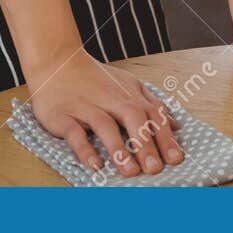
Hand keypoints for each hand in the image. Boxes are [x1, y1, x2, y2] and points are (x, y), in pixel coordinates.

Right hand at [27, 53, 182, 176]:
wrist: (56, 61)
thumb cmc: (95, 79)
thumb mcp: (128, 86)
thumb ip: (151, 105)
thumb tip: (176, 125)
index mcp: (129, 94)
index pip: (152, 114)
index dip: (165, 137)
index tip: (176, 159)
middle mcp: (110, 99)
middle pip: (133, 118)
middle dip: (145, 144)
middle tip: (155, 169)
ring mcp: (86, 106)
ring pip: (105, 126)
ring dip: (118, 149)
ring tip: (130, 171)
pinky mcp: (63, 115)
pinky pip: (74, 132)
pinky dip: (85, 149)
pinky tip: (95, 165)